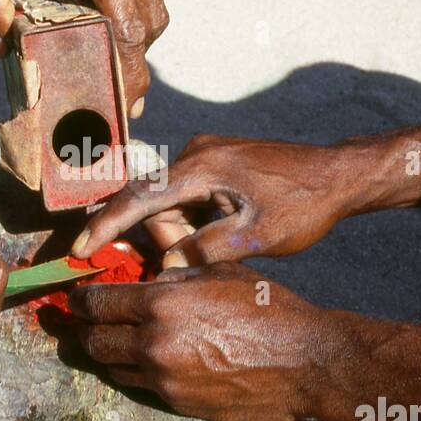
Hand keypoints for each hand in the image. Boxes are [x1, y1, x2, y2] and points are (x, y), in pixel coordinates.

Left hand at [68, 263, 337, 420]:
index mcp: (162, 303)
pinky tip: (153, 359)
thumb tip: (146, 252)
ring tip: (118, 339)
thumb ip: (176, 261)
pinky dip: (139, 371)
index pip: (96, 303)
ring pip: (113, 367)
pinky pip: (142, 385)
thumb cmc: (267, 308)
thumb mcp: (221, 270)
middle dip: (87, 328)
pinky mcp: (177, 404)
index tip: (78, 297)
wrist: (306, 362)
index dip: (81, 299)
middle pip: (93, 340)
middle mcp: (154, 343)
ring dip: (110, 352)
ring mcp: (164, 379)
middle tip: (89, 320)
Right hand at [74, 134, 362, 263]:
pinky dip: (185, 217)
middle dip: (140, 231)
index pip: (138, 198)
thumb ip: (206, 251)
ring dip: (170, 228)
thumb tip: (166, 268)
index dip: (105, 226)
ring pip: (168, 197)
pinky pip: (185, 191)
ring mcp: (207, 152)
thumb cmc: (304, 205)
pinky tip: (205, 238)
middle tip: (146, 259)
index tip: (80, 251)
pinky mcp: (217, 158)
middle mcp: (197, 152)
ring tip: (196, 251)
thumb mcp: (256, 237)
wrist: (340, 174)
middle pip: (149, 197)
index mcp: (202, 167)